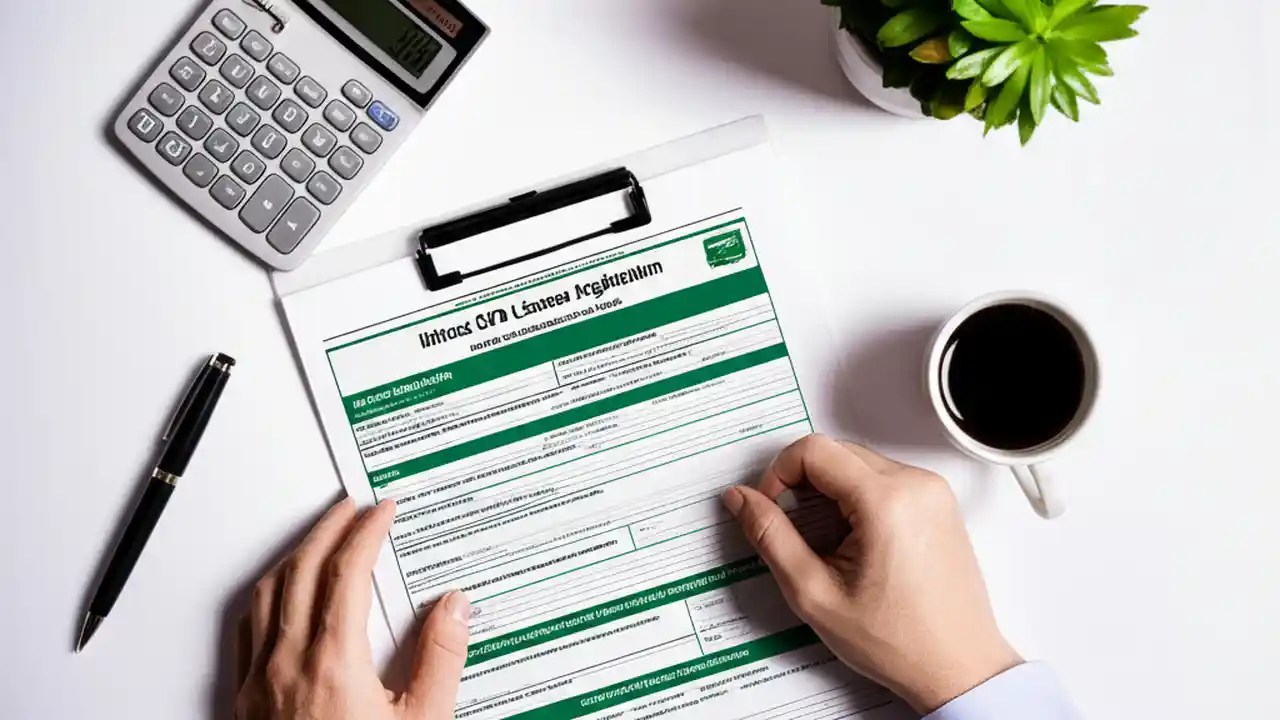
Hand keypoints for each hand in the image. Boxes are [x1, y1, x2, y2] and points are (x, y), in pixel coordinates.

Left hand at [235, 498, 470, 719]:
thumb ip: (440, 662)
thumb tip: (455, 608)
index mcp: (335, 664)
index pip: (348, 573)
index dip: (366, 533)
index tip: (381, 513)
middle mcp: (290, 665)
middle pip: (303, 570)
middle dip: (329, 529)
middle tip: (352, 508)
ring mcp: (261, 681)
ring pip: (269, 593)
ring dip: (296, 556)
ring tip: (319, 539)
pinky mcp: (245, 700)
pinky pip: (248, 630)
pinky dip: (268, 596)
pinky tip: (281, 593)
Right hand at [721, 435, 1020, 713]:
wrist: (958, 667)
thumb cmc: (898, 642)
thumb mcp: (815, 593)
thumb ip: (770, 537)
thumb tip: (741, 499)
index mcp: (887, 501)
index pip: (813, 450)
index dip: (778, 474)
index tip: (771, 507)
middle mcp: (916, 485)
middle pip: (835, 451)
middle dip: (803, 482)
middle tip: (795, 529)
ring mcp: (933, 492)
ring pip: (858, 463)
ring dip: (830, 491)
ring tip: (829, 544)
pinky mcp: (939, 503)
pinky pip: (884, 479)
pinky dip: (858, 499)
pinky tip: (855, 543)